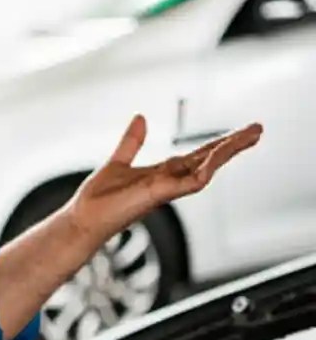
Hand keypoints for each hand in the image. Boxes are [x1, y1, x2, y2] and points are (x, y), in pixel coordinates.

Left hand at [66, 114, 262, 244]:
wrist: (82, 220)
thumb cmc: (97, 200)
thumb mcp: (117, 162)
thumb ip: (131, 142)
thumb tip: (141, 118)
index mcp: (161, 174)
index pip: (196, 156)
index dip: (218, 144)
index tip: (239, 132)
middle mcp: (168, 182)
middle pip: (208, 160)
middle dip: (233, 145)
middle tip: (257, 130)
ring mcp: (166, 189)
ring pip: (206, 169)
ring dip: (228, 152)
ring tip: (250, 136)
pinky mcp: (159, 194)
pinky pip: (190, 182)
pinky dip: (205, 168)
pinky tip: (217, 154)